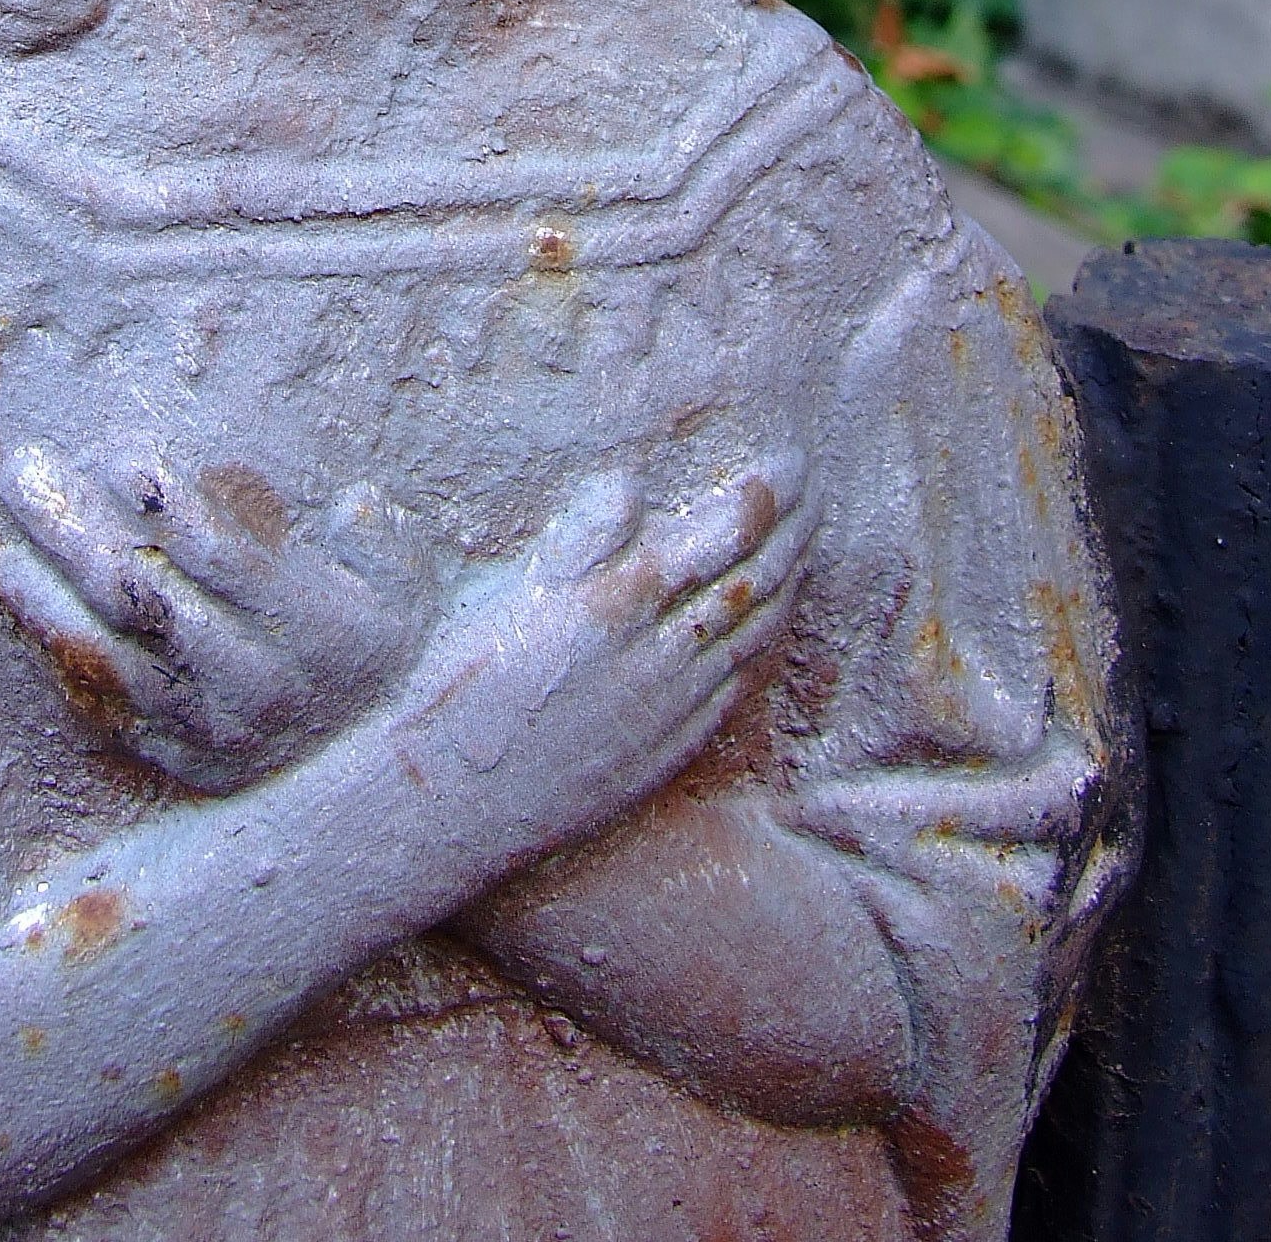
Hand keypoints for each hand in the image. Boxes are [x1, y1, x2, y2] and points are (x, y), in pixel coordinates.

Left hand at [0, 447, 437, 791]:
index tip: (120, 458)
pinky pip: (111, 711)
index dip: (171, 511)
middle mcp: (258, 686)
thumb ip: (382, 545)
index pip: (229, 563)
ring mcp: (216, 730)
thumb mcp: (406, 589)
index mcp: (314, 632)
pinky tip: (25, 612)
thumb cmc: (386, 644)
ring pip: (115, 661)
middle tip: (21, 474)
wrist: (389, 766)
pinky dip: (64, 662)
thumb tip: (354, 507)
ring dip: (48, 601)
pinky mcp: (186, 759)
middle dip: (76, 533)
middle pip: (150, 604)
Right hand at [386, 459, 815, 879]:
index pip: (715, 540)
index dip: (760, 500)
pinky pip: (734, 687)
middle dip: (790, 532)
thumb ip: (577, 543)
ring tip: (806, 543)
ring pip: (749, 635)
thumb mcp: (506, 601)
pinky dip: (763, 645)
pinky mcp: (665, 752)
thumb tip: (629, 484)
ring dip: (787, 583)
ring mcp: (668, 710)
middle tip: (816, 494)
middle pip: (748, 584)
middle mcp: (654, 659)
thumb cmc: (462, 688)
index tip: (789, 465)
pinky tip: (771, 624)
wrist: (454, 805)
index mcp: (615, 608)